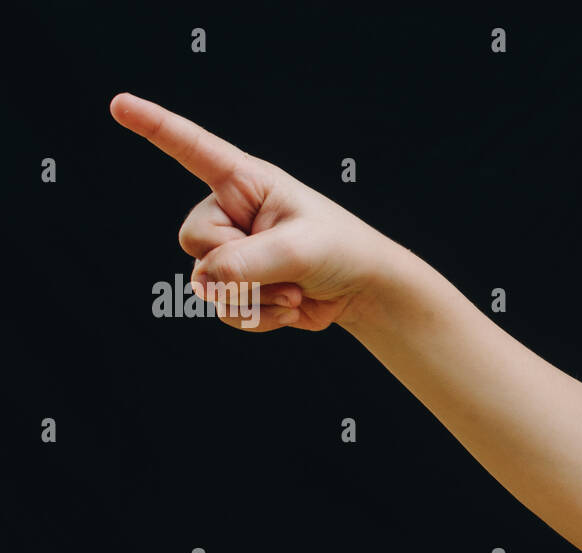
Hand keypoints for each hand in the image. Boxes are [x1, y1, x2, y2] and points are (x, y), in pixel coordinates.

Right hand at [110, 92, 397, 331]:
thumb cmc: (339, 250)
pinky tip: (287, 307)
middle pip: (196, 239)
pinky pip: (224, 309)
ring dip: (254, 298)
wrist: (360, 290)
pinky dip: (257, 317)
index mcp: (246, 181)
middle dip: (239, 265)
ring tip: (293, 290)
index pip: (192, 149)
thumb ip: (246, 262)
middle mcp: (230, 211)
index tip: (119, 104)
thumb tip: (203, 283)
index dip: (154, 127)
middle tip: (286, 269)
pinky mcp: (237, 285)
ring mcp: (230, 250)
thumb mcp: (297, 251)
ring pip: (207, 283)